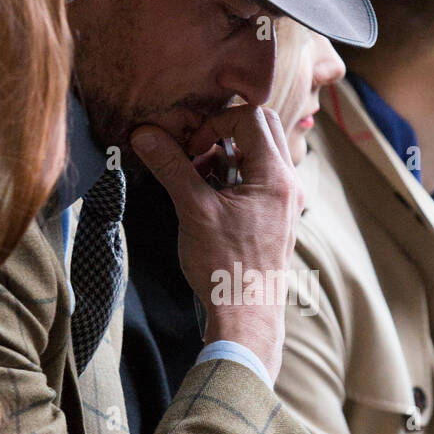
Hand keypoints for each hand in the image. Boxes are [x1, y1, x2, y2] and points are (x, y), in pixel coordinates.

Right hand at [131, 105, 301, 382]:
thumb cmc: (225, 267)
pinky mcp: (277, 216)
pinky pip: (259, 178)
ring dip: (228, 153)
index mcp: (276, 176)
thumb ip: (172, 167)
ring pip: (261, 153)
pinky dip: (235, 175)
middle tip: (195, 152)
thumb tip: (144, 134)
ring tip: (198, 175)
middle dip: (224, 132)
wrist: (246, 316)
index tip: (192, 147)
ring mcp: (286, 200)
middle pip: (262, 128)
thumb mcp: (194, 211)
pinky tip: (209, 196)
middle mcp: (289, 183)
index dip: (215, 122)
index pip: (251, 117)